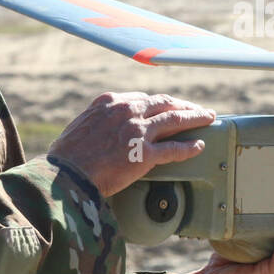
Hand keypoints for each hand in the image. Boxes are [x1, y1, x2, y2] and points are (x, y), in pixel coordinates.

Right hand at [49, 91, 215, 196]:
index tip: (170, 105)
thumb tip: (108, 127)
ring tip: (208, 118)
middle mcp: (128, 110)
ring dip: (195, 117)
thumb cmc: (68, 156)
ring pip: (175, 119)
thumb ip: (100, 121)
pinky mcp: (145, 154)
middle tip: (197, 109)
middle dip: (184, 105)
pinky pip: (174, 148)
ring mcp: (138, 131)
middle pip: (165, 103)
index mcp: (111, 101)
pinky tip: (199, 146)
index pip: (144, 98)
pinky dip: (189, 147)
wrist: (65, 175)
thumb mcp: (82, 125)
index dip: (161, 102)